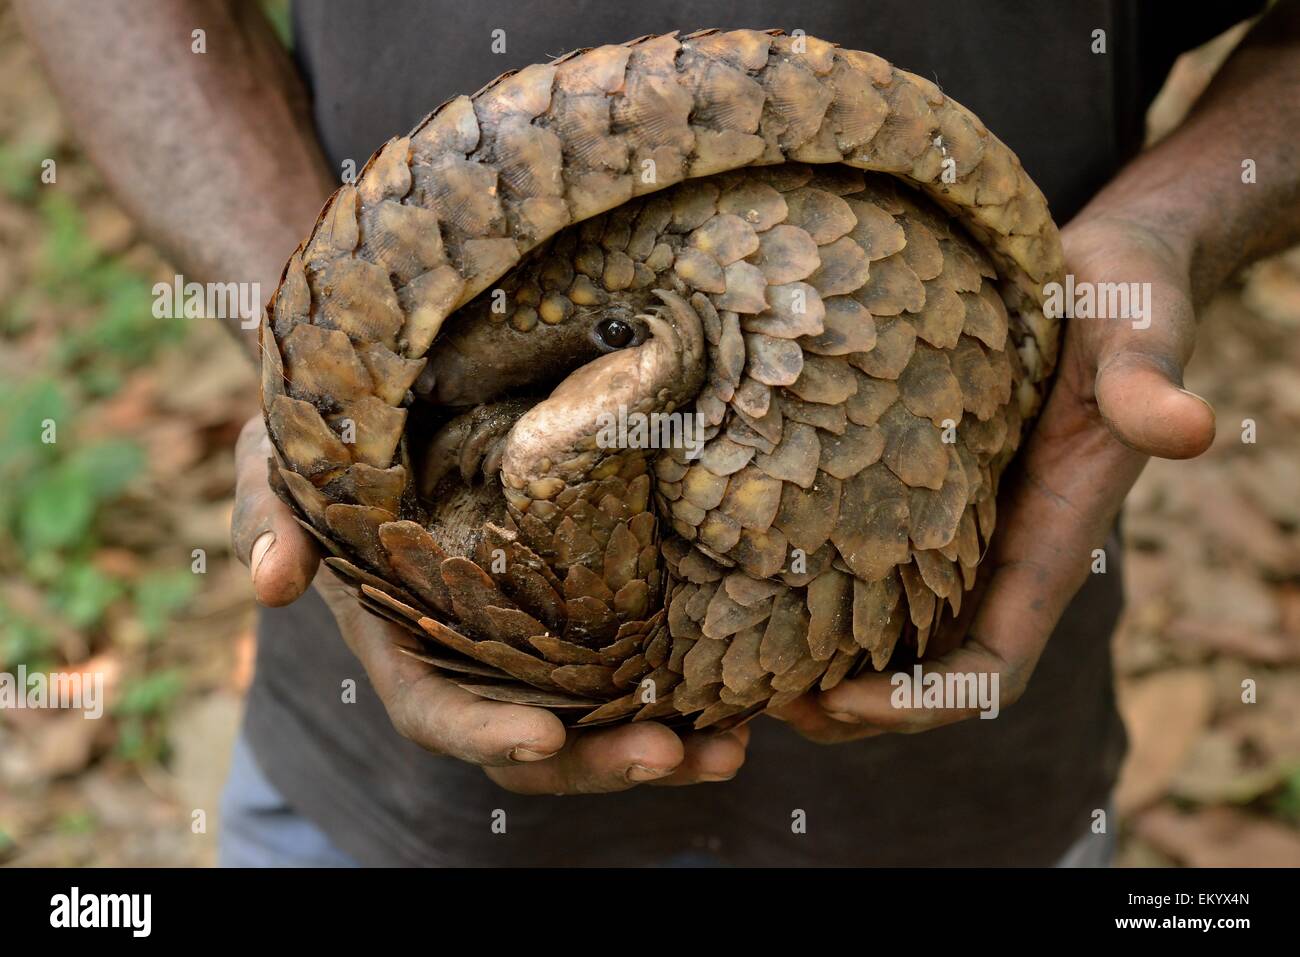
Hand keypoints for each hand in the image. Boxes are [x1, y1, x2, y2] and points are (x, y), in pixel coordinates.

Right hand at [232, 414, 746, 791]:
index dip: (484, 733)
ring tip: (732, 750)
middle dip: (597, 759)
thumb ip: (268, 515)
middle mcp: (470, 655)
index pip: (435, 710)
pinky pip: (632, 663)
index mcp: (399, 638)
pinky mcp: (581, 605)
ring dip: (661, 744)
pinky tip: (745, 698)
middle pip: (532, 739)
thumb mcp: (279, 457)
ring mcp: (530, 638)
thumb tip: (271, 586)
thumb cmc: (329, 427)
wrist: (393, 391)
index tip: (547, 736)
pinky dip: (683, 688)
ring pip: (595, 717)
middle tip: (671, 754)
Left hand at [771, 214, 1215, 741]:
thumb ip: (1149, 385)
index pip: (992, 667)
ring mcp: (956, 528)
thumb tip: (1191, 428)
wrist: (1095, 271)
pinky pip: (869, 565)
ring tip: (740, 665)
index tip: (843, 702)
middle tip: (761, 703)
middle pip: (928, 672)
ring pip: (891, 631)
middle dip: (855, 706)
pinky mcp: (918, 489)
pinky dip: (817, 594)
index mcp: (1050, 544)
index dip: (924, 704)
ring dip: (824, 663)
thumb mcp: (1136, 334)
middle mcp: (997, 553)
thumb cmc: (1121, 303)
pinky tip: (749, 581)